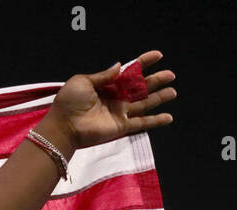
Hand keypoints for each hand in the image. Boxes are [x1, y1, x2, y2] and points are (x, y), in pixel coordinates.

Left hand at [45, 49, 176, 150]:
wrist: (64, 127)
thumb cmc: (69, 103)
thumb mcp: (82, 81)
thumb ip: (103, 74)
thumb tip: (119, 65)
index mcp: (106, 85)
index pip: (128, 72)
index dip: (143, 63)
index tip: (157, 55)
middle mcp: (115, 98)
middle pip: (140, 87)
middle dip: (155, 80)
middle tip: (170, 74)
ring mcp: (119, 112)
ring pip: (144, 103)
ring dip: (159, 98)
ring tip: (173, 91)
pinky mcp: (122, 126)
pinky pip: (142, 123)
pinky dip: (156, 121)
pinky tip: (168, 117)